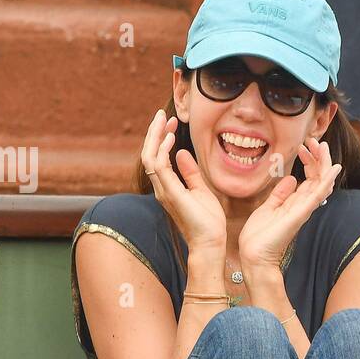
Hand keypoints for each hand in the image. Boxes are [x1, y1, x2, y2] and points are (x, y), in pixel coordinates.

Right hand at [142, 110, 227, 254]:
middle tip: (162, 115)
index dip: (161, 139)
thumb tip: (182, 153)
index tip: (172, 124)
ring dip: (155, 136)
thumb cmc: (207, 222)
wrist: (210, 243)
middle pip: (148, 154)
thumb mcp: (201, 190)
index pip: (157, 157)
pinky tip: (171, 137)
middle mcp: (161, 188)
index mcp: (168, 187)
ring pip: (149, 157)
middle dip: (154, 133)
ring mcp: (163, 191)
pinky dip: (162, 150)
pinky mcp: (170, 193)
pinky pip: (159, 167)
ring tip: (164, 120)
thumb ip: (190, 172)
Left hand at [238, 137, 339, 272]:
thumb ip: (280, 194)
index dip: (309, 160)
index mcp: (295, 202)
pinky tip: (333, 167)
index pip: (310, 178)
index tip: (303, 146)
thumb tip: (291, 178)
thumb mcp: (268, 207)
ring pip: (321, 182)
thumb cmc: (259, 235)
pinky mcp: (301, 213)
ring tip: (321, 145)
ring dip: (323, 162)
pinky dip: (327, 180)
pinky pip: (318, 195)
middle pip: (318, 177)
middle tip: (314, 140)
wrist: (254, 255)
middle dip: (318, 157)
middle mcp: (303, 204)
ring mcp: (304, 209)